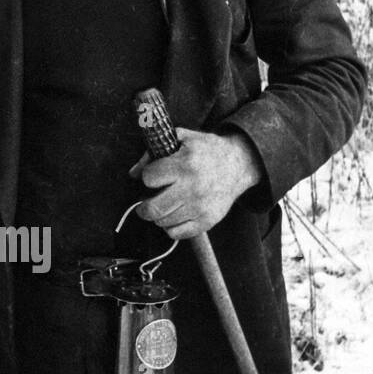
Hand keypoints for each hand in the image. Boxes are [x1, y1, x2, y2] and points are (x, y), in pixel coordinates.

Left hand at [129, 129, 262, 238]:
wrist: (239, 164)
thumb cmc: (206, 150)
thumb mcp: (182, 139)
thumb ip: (154, 152)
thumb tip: (133, 173)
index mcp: (185, 164)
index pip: (149, 178)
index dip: (148, 176)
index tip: (153, 176)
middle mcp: (193, 187)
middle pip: (153, 208)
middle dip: (143, 207)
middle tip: (145, 203)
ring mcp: (200, 206)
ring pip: (162, 221)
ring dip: (158, 215)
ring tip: (164, 206)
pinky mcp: (207, 221)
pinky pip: (177, 234)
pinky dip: (170, 227)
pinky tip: (174, 215)